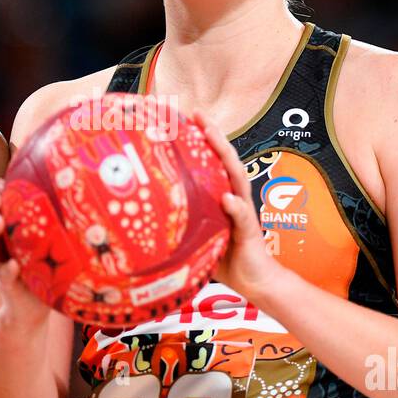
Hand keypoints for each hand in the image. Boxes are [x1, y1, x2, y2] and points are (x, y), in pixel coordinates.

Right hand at [0, 173, 52, 324]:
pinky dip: (6, 269)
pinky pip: (0, 274)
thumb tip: (59, 178)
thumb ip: (39, 210)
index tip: (1, 184)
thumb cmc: (38, 259)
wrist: (35, 303)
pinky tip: (14, 264)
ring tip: (0, 223)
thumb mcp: (39, 230)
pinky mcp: (5, 281)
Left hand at [190, 109, 284, 301]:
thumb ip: (181, 223)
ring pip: (237, 178)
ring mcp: (244, 213)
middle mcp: (235, 198)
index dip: (202, 141)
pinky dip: (236, 207)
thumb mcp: (197, 236)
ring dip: (225, 157)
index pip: (213, 163)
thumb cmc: (225, 258)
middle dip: (214, 136)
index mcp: (223, 197)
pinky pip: (243, 217)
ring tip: (213, 138)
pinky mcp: (250, 233)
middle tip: (199, 115)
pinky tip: (227, 198)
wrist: (254, 282)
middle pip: (226, 160)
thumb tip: (144, 218)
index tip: (185, 119)